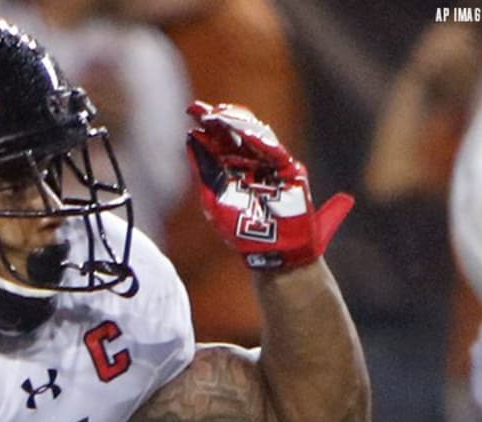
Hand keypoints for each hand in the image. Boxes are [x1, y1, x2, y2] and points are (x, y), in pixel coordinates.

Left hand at [186, 100, 353, 269]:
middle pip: (237, 132)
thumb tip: (191, 139)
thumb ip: (205, 170)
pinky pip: (274, 151)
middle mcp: (252, 163)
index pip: (220, 139)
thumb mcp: (214, 197)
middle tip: (200, 108)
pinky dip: (259, 140)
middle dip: (220, 118)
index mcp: (232, 169)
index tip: (191, 110)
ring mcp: (271, 165)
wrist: (269, 253)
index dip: (208, 124)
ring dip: (236, 123)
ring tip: (217, 115)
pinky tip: (243, 130)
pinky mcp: (290, 171)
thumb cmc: (240, 231)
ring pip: (256, 135)